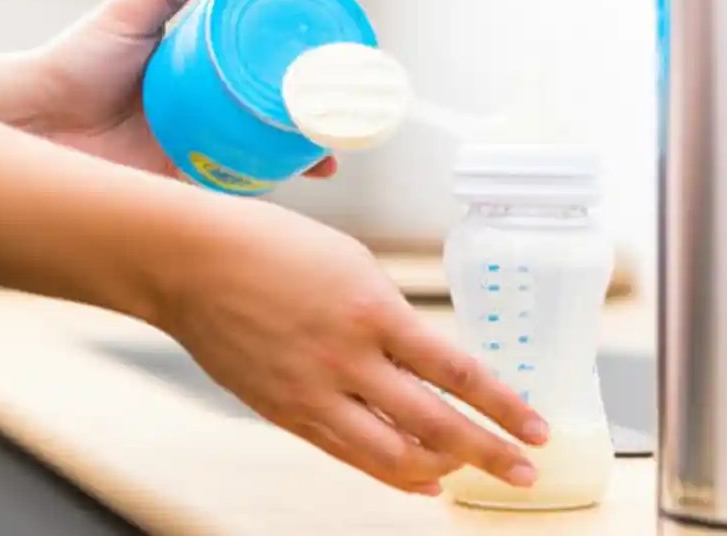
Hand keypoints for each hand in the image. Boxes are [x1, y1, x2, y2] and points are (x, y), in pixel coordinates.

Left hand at [30, 0, 337, 178]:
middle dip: (314, 128)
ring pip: (261, 160)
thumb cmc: (77, 62)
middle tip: (341, 128)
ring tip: (326, 162)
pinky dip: (261, 200)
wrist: (34, 124)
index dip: (303, 77)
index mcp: (205, 72)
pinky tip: (286, 197)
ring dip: (298, 164)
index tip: (334, 76)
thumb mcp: (131, 10)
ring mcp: (196, 151)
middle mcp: (206, 113)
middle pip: (273, 120)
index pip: (266, 72)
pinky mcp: (180, 191)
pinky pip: (230, 197)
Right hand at [160, 197, 548, 495]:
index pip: (457, 372)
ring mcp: (313, 393)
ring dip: (442, 470)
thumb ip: (390, 318)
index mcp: (373, 311)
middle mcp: (347, 359)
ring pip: (392, 455)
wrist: (190, 264)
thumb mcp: (351, 265)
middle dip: (489, 453)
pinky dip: (390, 473)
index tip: (536, 428)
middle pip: (435, 424)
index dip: (504, 406)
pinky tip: (419, 479)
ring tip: (473, 475)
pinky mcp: (285, 413)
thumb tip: (423, 363)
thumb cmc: (270, 247)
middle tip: (525, 473)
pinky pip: (348, 456)